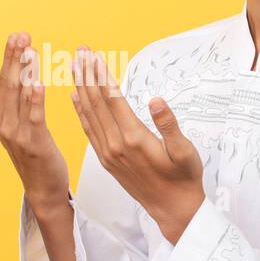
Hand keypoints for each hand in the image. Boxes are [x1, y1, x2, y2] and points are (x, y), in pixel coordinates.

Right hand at [0, 32, 70, 212]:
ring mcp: (17, 135)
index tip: (15, 35)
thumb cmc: (30, 155)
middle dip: (15, 59)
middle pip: (9, 85)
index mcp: (0, 117)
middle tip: (21, 35)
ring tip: (29, 51)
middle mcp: (4, 124)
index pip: (3, 81)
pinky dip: (34, 100)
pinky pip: (34, 118)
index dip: (9, 57)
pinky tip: (37, 83)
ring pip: (19, 98)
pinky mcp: (35, 144)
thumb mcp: (10, 125)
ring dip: (24, 73)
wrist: (42, 188)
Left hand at [70, 47, 204, 243]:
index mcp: (134, 138)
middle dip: (87, 74)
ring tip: (75, 66)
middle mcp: (115, 145)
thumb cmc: (183, 178)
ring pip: (89, 114)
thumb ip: (169, 125)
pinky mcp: (106, 160)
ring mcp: (108, 153)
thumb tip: (156, 101)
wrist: (173, 209)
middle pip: (96, 103)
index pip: (112, 99)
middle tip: (80, 51)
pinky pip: (88, 130)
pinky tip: (75, 97)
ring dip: (81, 88)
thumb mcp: (184, 151)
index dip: (101, 75)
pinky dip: (80, 111)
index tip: (94, 54)